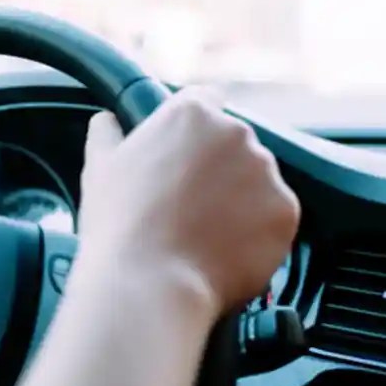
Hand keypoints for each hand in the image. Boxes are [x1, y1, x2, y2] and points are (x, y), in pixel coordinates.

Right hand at [74, 87, 299, 319]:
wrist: (149, 284)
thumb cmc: (120, 226)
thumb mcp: (100, 168)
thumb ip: (107, 134)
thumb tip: (106, 121)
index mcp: (191, 114)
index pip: (207, 101)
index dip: (196, 131)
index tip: (188, 154)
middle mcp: (235, 133)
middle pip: (235, 144)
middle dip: (220, 170)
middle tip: (190, 205)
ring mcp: (265, 172)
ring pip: (257, 182)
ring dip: (241, 200)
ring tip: (206, 234)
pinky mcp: (286, 212)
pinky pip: (275, 218)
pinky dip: (258, 233)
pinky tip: (225, 251)